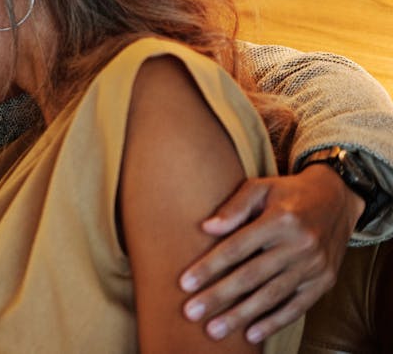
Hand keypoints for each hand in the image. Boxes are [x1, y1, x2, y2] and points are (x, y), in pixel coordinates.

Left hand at [178, 166, 362, 342]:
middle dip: (219, 296)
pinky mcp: (324, 281)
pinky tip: (251, 334)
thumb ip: (234, 206)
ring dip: (241, 315)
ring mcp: (314, 266)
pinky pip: (297, 307)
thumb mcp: (261, 187)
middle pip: (252, 276)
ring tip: (214, 330)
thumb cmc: (288, 194)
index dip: (210, 267)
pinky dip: (274, 322)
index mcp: (281, 220)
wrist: (337, 200)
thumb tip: (206, 227)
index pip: (237, 248)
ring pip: (272, 296)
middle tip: (191, 312)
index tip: (185, 284)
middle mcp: (301, 245)